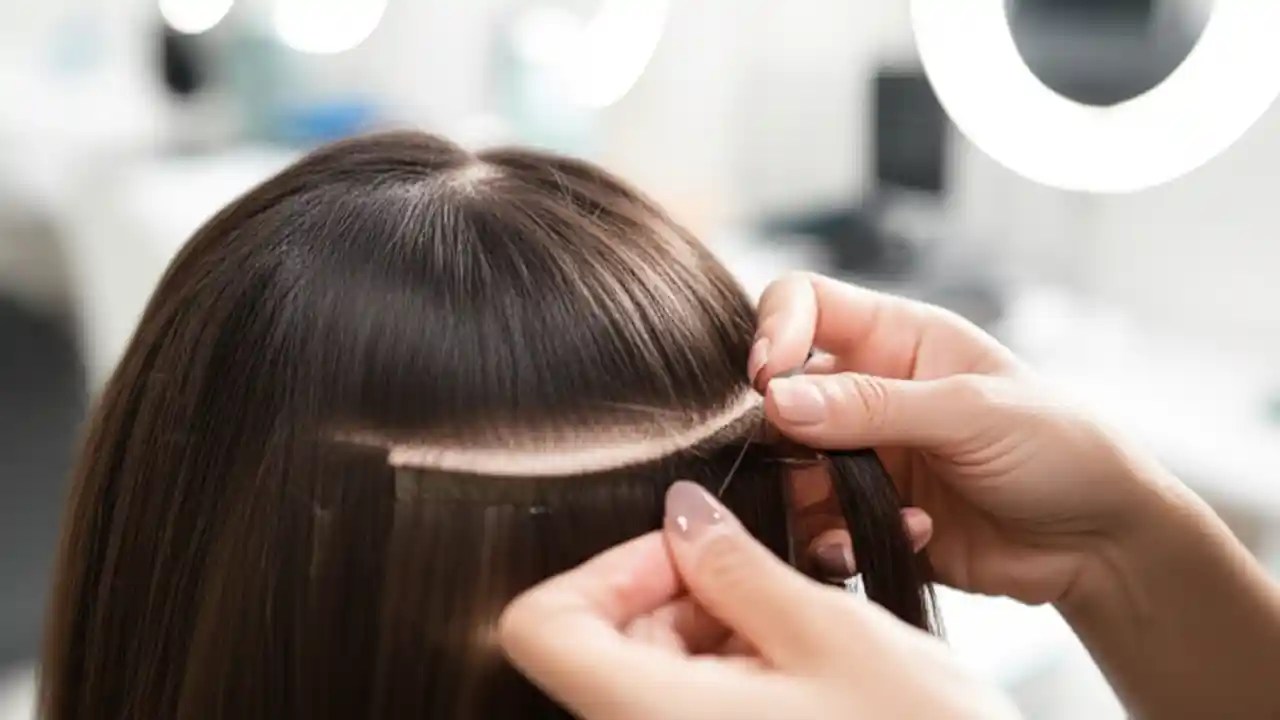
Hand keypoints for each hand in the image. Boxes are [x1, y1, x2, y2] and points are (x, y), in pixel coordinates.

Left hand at [498, 481, 1018, 719]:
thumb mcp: (832, 637)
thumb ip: (740, 569)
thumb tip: (685, 517)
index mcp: (653, 717)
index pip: (541, 626)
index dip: (602, 570)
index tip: (676, 550)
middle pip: (598, 643)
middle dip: (675, 591)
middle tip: (756, 577)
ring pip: (647, 672)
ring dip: (711, 628)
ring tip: (795, 624)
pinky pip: (689, 704)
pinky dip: (730, 668)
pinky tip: (797, 663)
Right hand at [749, 272, 1187, 603]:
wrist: (1102, 542)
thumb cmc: (1061, 448)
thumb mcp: (972, 413)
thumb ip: (873, 405)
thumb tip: (776, 399)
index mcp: (895, 337)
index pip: (804, 303)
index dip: (774, 329)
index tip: (766, 378)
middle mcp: (868, 391)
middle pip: (778, 396)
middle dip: (786, 438)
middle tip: (817, 469)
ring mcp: (864, 455)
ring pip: (788, 469)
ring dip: (816, 500)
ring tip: (872, 518)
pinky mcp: (867, 515)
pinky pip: (817, 526)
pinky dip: (841, 540)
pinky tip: (910, 538)